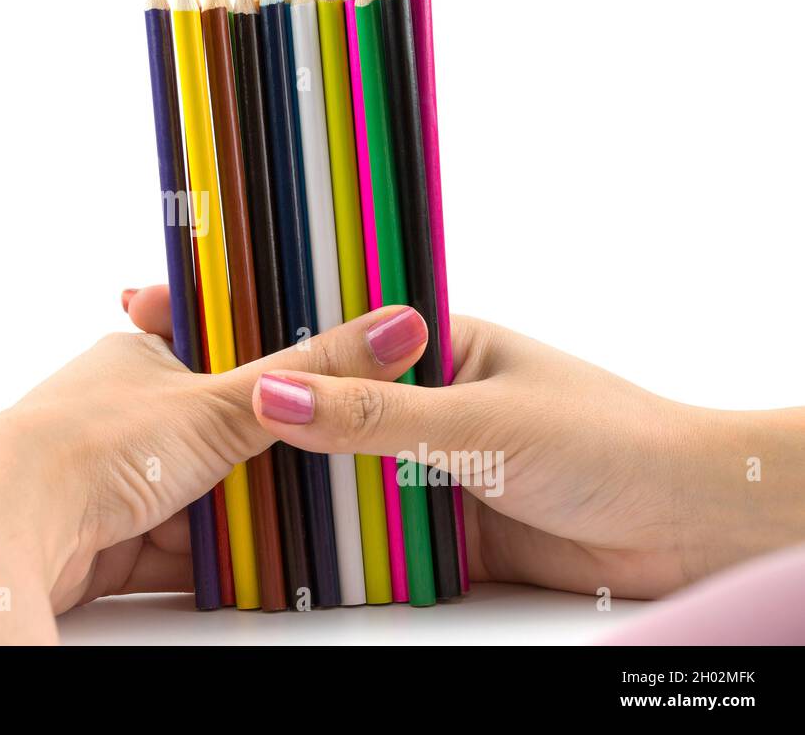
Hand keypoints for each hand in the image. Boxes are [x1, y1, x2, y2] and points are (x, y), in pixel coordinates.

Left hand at [0, 296, 426, 642]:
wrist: (11, 525)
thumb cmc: (99, 440)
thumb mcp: (225, 401)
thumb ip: (317, 370)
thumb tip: (402, 323)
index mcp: (141, 353)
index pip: (224, 354)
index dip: (277, 376)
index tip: (330, 395)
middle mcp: (122, 410)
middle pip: (215, 436)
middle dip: (261, 461)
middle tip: (329, 473)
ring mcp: (110, 476)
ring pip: (197, 497)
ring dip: (238, 515)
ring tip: (306, 526)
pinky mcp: (105, 538)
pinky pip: (173, 548)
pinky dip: (209, 558)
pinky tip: (253, 569)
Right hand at [128, 285, 804, 600]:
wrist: (688, 523)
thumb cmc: (606, 440)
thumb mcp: (480, 419)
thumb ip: (374, 414)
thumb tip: (274, 393)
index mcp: (429, 341)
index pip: (313, 316)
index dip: (238, 312)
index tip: (155, 306)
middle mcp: (415, 395)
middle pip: (308, 394)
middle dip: (237, 396)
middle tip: (148, 402)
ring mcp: (420, 459)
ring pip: (326, 462)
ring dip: (273, 469)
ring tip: (180, 473)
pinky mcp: (433, 521)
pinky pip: (359, 521)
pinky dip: (318, 527)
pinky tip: (259, 531)